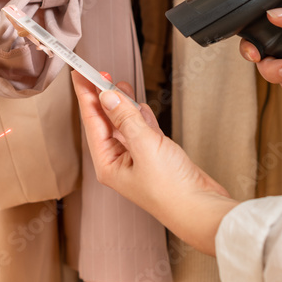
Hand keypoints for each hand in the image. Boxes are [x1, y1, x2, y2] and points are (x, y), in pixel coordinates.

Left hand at [71, 71, 238, 255]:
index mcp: (107, 165)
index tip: (80, 75)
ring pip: (124, 124)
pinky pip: (142, 131)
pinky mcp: (156, 157)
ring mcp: (138, 159)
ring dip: (122, 104)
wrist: (201, 208)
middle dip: (102, 97)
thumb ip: (126, 119)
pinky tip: (138, 105)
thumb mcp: (145, 146)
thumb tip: (107, 97)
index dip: (86, 96)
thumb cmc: (172, 190)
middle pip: (105, 122)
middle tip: (99, 73)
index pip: (91, 123)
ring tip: (117, 83)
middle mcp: (119, 162)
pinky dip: (140, 116)